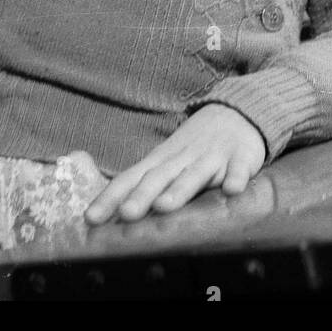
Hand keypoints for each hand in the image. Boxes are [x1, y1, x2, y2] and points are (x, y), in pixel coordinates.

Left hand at [85, 103, 265, 222]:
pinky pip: (239, 169)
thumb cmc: (194, 146)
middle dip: (142, 196)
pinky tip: (232, 190)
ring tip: (165, 206)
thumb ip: (141, 184)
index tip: (90, 218)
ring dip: (180, 189)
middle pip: (159, 177)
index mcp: (161, 160)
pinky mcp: (241, 157)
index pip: (131, 178)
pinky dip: (236, 178)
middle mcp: (183, 158)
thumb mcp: (165, 160)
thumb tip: (106, 214)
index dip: (110, 198)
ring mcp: (213, 156)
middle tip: (126, 214)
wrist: (238, 112)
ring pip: (195, 174)